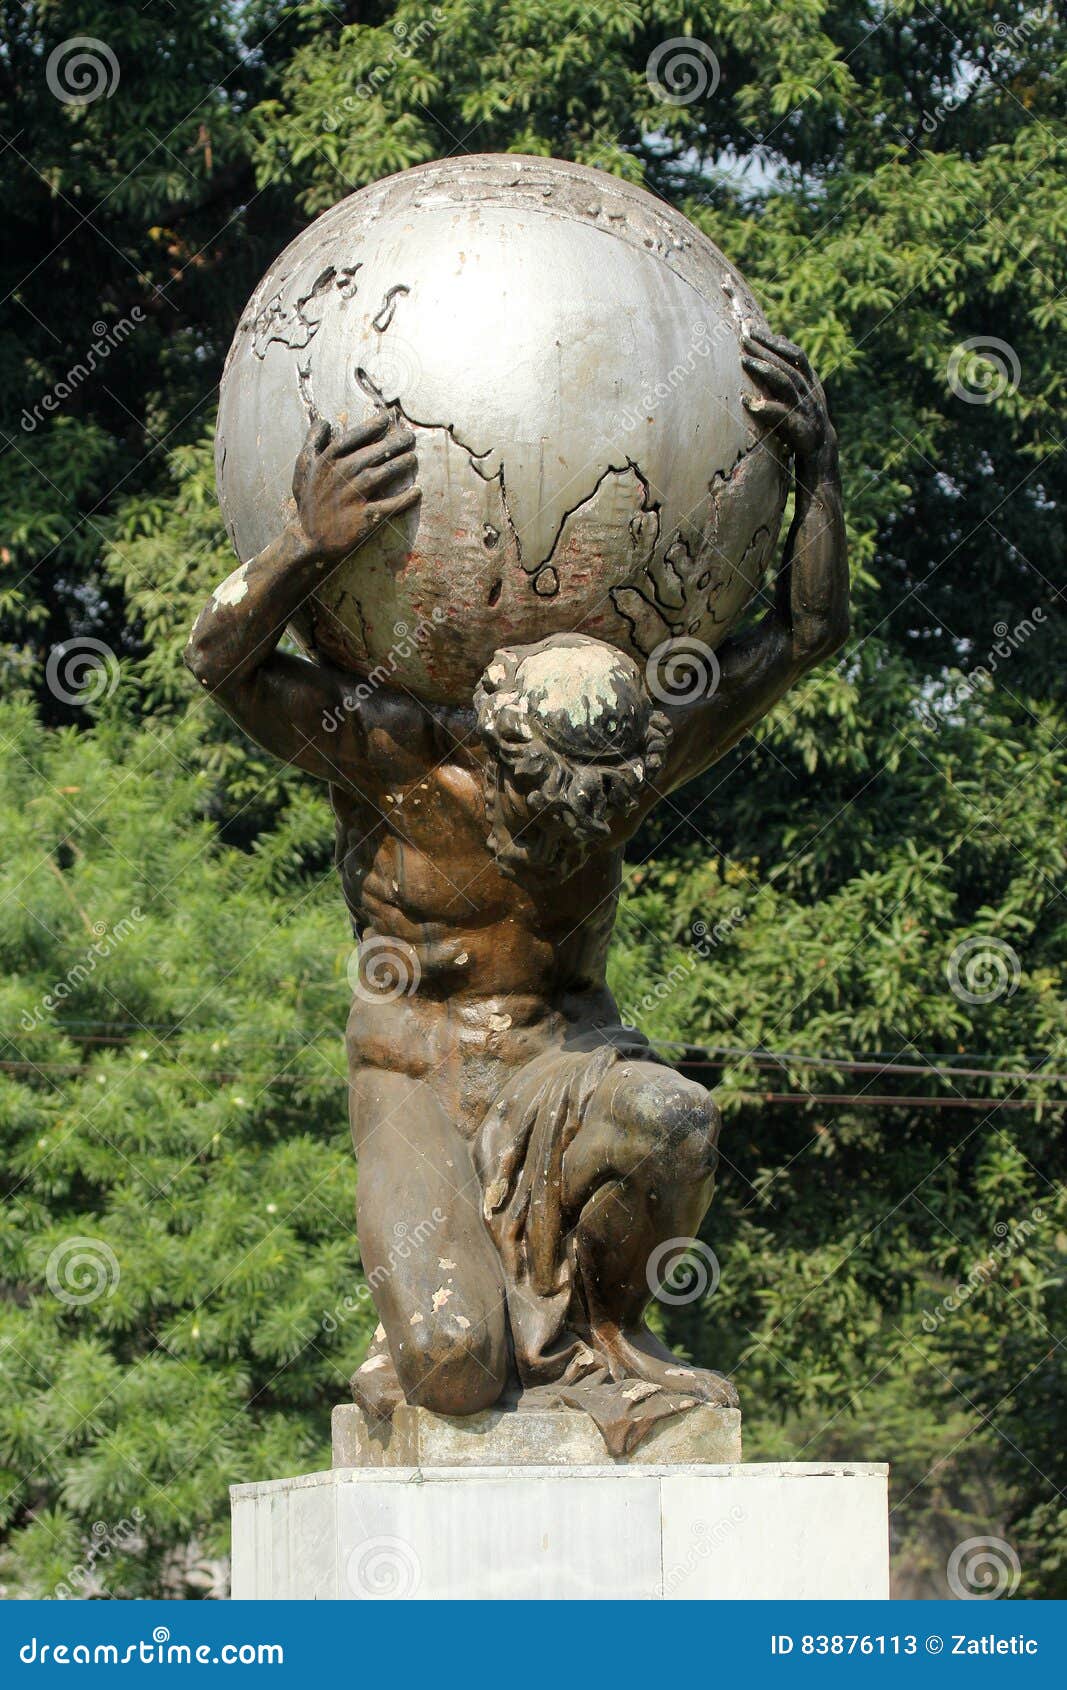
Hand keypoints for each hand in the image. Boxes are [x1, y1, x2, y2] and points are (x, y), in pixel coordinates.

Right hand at [291, 413, 419, 564]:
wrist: (307, 539)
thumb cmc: (308, 501)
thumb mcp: (302, 469)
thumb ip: (312, 442)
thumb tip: (324, 420)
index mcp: (327, 462)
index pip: (352, 438)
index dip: (371, 426)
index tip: (387, 418)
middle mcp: (340, 477)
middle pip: (371, 454)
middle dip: (393, 443)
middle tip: (410, 436)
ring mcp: (351, 498)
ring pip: (380, 475)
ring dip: (400, 465)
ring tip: (414, 458)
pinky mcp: (362, 519)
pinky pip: (387, 506)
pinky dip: (404, 499)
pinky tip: (417, 491)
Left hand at [741, 328, 834, 468]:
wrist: (821, 454)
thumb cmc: (803, 419)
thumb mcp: (799, 390)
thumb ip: (789, 366)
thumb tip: (779, 337)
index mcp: (810, 382)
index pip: (794, 354)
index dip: (775, 341)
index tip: (752, 329)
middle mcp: (809, 392)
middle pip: (787, 365)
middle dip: (765, 349)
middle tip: (744, 336)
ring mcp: (806, 410)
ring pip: (787, 384)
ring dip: (765, 370)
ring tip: (744, 360)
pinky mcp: (801, 430)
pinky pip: (784, 416)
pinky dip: (766, 408)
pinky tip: (748, 403)